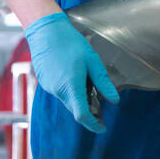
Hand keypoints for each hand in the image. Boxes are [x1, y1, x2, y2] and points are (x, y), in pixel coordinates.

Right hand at [24, 11, 119, 132]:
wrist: (45, 31)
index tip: (102, 127)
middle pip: (74, 109)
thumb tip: (114, 100)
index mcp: (71, 86)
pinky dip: (69, 92)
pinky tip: (74, 77)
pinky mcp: (44, 83)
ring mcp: (49, 87)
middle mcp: (58, 90)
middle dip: (88, 111)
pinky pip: (59, 93)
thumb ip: (103, 82)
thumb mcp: (92, 60)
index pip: (82, 115)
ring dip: (78, 100)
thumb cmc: (70, 43)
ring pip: (67, 101)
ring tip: (87, 84)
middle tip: (100, 104)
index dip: (93, 125)